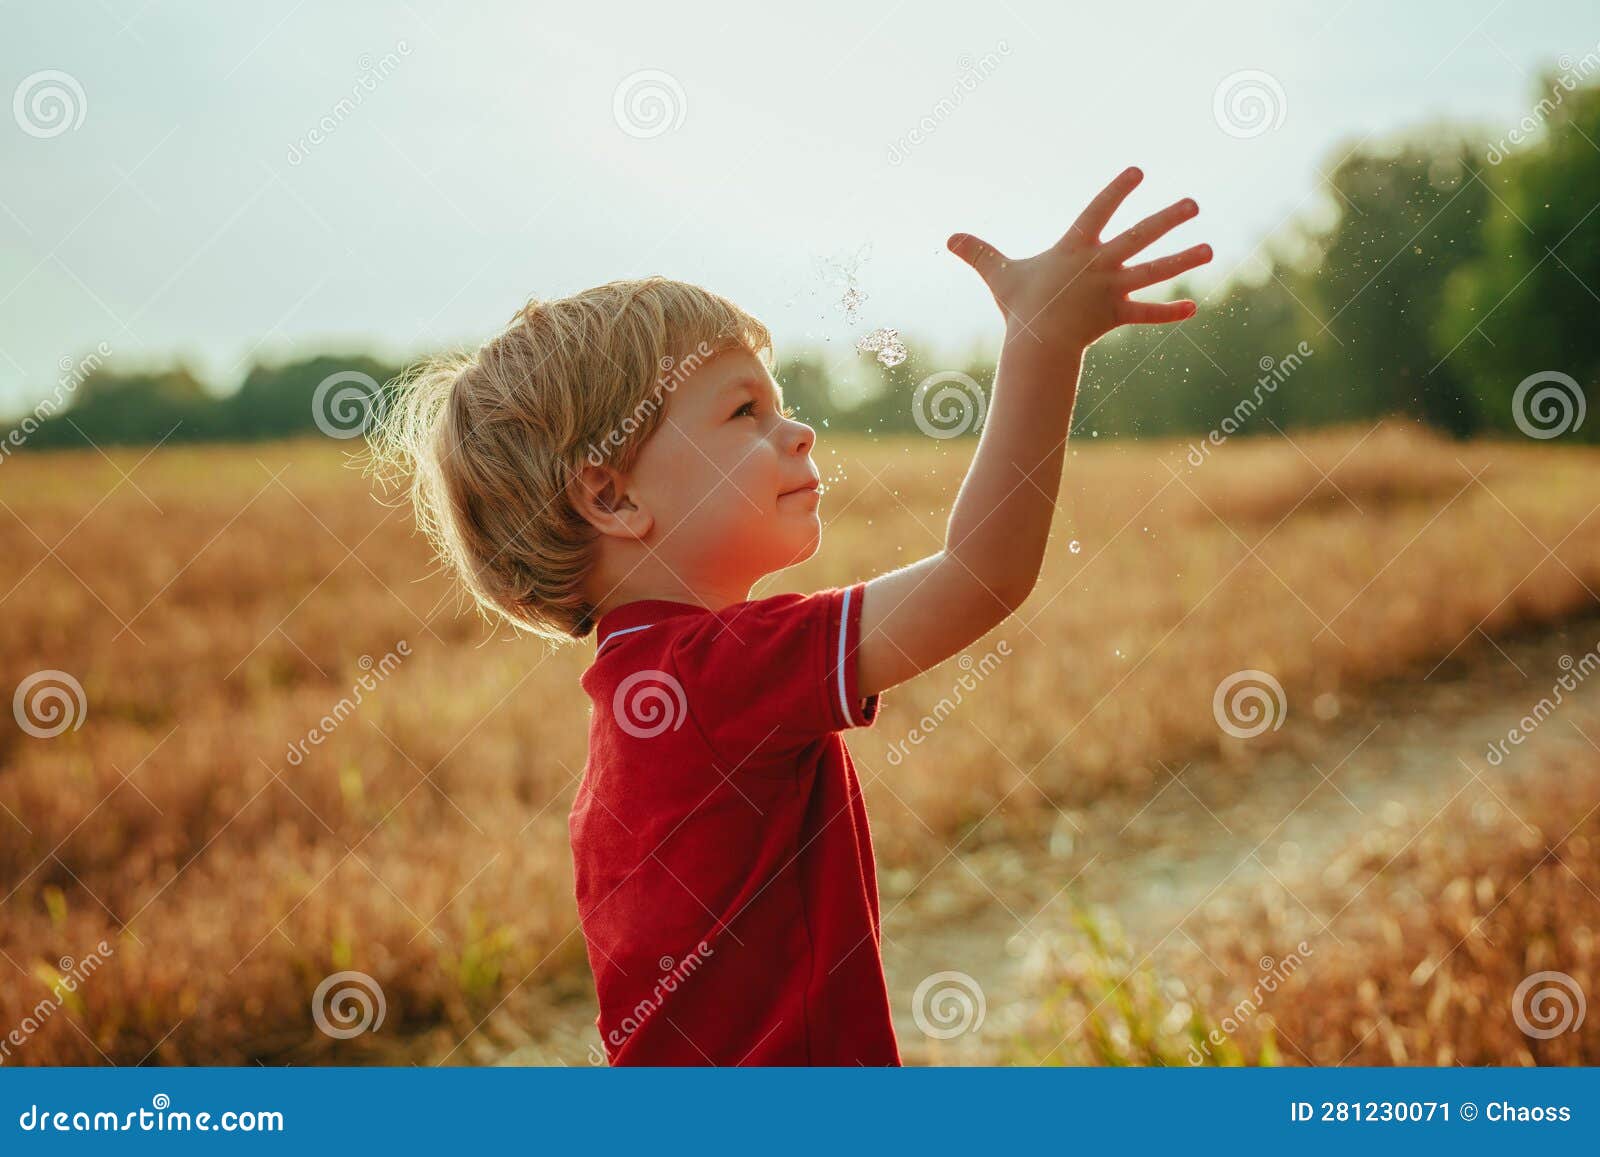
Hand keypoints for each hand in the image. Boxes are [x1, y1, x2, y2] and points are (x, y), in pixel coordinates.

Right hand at [947, 166, 1210, 352]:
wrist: (1037, 343)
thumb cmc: (1020, 307)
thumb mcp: (998, 275)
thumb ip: (978, 253)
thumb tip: (948, 238)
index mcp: (1076, 248)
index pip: (1100, 210)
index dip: (1118, 190)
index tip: (1138, 172)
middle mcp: (1101, 264)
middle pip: (1141, 235)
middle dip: (1168, 217)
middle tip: (1193, 204)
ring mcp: (1113, 290)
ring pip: (1155, 271)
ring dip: (1184, 259)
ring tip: (1210, 248)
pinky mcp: (1118, 315)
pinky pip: (1148, 314)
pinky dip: (1170, 312)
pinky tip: (1194, 306)